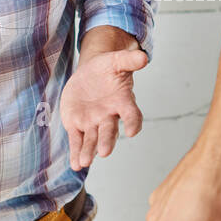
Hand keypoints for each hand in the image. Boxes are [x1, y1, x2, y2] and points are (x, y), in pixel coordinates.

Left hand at [60, 47, 147, 168]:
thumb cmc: (106, 69)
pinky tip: (76, 165)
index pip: (131, 114)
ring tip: (84, 162)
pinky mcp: (77, 126)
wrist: (89, 75)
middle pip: (109, 131)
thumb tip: (144, 56)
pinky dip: (76, 152)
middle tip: (104, 152)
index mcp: (122, 102)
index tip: (134, 130)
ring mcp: (93, 123)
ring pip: (92, 139)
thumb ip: (129, 60)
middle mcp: (109, 116)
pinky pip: (77, 140)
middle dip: (107, 141)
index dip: (133, 122)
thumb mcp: (116, 61)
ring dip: (88, 151)